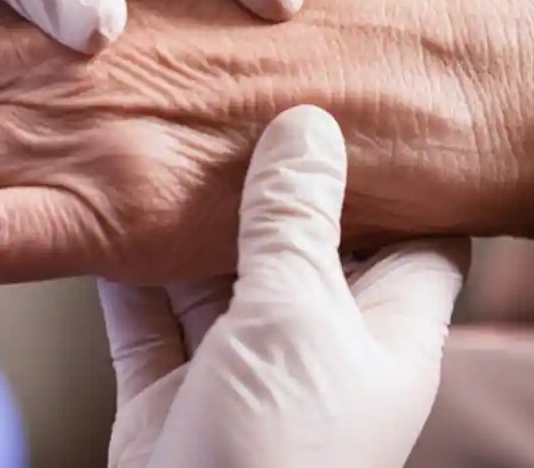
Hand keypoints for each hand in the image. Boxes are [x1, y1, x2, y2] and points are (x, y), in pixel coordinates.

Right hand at [102, 106, 467, 467]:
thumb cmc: (281, 457)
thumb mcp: (297, 316)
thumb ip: (296, 220)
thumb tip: (307, 125)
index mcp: (387, 331)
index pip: (419, 233)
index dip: (400, 174)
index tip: (367, 105)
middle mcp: (320, 347)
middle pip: (304, 243)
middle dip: (271, 182)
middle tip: (237, 101)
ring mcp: (245, 374)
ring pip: (219, 276)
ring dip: (190, 221)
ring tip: (165, 137)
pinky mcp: (175, 400)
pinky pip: (151, 319)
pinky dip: (131, 274)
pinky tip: (114, 212)